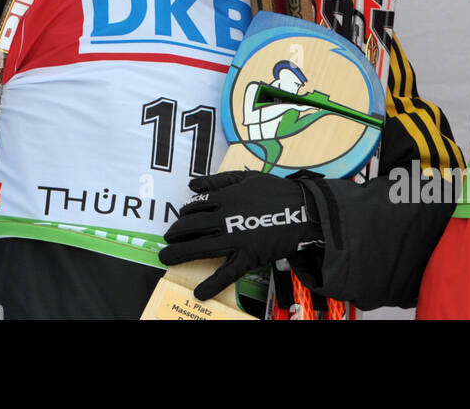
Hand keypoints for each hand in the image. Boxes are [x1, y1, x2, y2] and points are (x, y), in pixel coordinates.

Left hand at [160, 170, 321, 300]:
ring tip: (166, 258)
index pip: (195, 209)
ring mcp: (235, 239)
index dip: (183, 216)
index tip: (179, 221)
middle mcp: (225, 219)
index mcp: (224, 199)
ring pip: (201, 247)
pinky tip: (199, 292)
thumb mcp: (246, 177)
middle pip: (191, 228)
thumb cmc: (276, 192)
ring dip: (180, 253)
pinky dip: (212, 284)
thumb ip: (217, 181)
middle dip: (175, 235)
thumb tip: (192, 185)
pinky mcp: (248, 256)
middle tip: (167, 240)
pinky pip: (227, 272)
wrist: (303, 210)